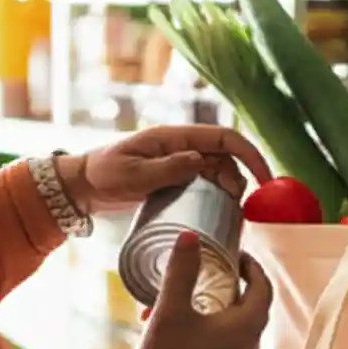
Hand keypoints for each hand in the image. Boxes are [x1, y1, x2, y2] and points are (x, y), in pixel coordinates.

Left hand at [54, 125, 272, 214]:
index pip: (223, 138)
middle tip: (238, 207)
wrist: (82, 185)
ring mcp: (180, 161)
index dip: (249, 154)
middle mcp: (182, 145)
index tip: (265, 179)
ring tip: (228, 212)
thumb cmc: (103, 174)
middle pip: (226, 156)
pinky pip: (205, 182)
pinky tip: (218, 211)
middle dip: (240, 178)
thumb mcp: (133, 174)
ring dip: (229, 188)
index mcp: (174, 136)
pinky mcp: (175, 177)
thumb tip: (202, 162)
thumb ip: (167, 168)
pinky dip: (217, 194)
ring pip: (219, 170)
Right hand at [128, 231, 271, 348]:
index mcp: (249, 324)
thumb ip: (182, 270)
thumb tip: (190, 237)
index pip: (262, 283)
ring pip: (234, 322)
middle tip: (205, 268)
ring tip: (182, 297)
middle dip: (226, 282)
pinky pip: (224, 341)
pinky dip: (208, 326)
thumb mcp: (171, 309)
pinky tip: (178, 326)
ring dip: (213, 305)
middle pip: (249, 302)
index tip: (231, 251)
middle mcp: (252, 344)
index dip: (249, 263)